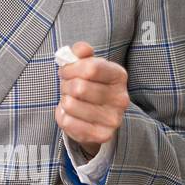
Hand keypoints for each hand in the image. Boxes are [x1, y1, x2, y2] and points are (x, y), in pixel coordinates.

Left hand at [55, 41, 129, 156]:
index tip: (65, 71)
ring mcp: (113, 119)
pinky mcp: (102, 135)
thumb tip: (81, 49)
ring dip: (64, 101)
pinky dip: (62, 116)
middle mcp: (121, 98)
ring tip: (71, 100)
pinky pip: (68, 122)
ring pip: (71, 105)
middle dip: (65, 85)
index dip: (71, 68)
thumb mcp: (86, 64)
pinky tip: (71, 114)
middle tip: (67, 87)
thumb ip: (81, 53)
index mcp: (119, 76)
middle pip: (79, 87)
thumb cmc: (88, 84)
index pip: (91, 68)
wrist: (96, 116)